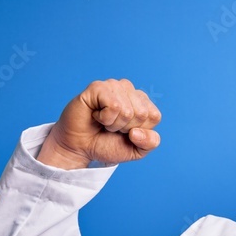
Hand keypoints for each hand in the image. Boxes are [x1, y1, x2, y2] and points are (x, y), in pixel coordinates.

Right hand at [37, 79, 161, 169]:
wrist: (81, 148)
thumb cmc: (108, 144)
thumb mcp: (137, 149)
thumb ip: (150, 142)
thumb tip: (137, 131)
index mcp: (142, 102)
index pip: (154, 116)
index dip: (140, 131)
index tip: (126, 132)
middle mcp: (129, 90)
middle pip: (142, 113)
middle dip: (127, 128)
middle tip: (112, 127)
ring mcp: (113, 86)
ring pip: (127, 111)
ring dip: (114, 124)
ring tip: (104, 121)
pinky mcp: (98, 87)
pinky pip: (114, 106)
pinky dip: (105, 118)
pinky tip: (96, 115)